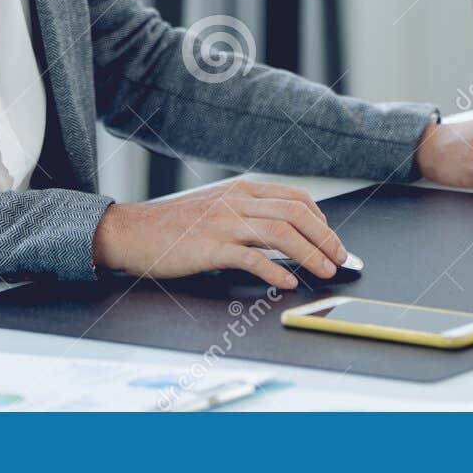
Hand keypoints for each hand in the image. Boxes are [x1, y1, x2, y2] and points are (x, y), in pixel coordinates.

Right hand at [91, 178, 346, 289]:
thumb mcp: (216, 207)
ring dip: (309, 253)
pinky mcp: (210, 247)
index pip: (295, 198)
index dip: (321, 220)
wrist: (132, 232)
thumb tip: (284, 232)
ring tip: (324, 271)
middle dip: (325, 237)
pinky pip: (251, 257)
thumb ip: (247, 213)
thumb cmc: (174, 226)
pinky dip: (274, 270)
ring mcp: (224, 223)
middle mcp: (236, 201)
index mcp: (241, 190)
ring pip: (280, 233)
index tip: (333, 241)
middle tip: (340, 259)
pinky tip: (286, 281)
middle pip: (295, 213)